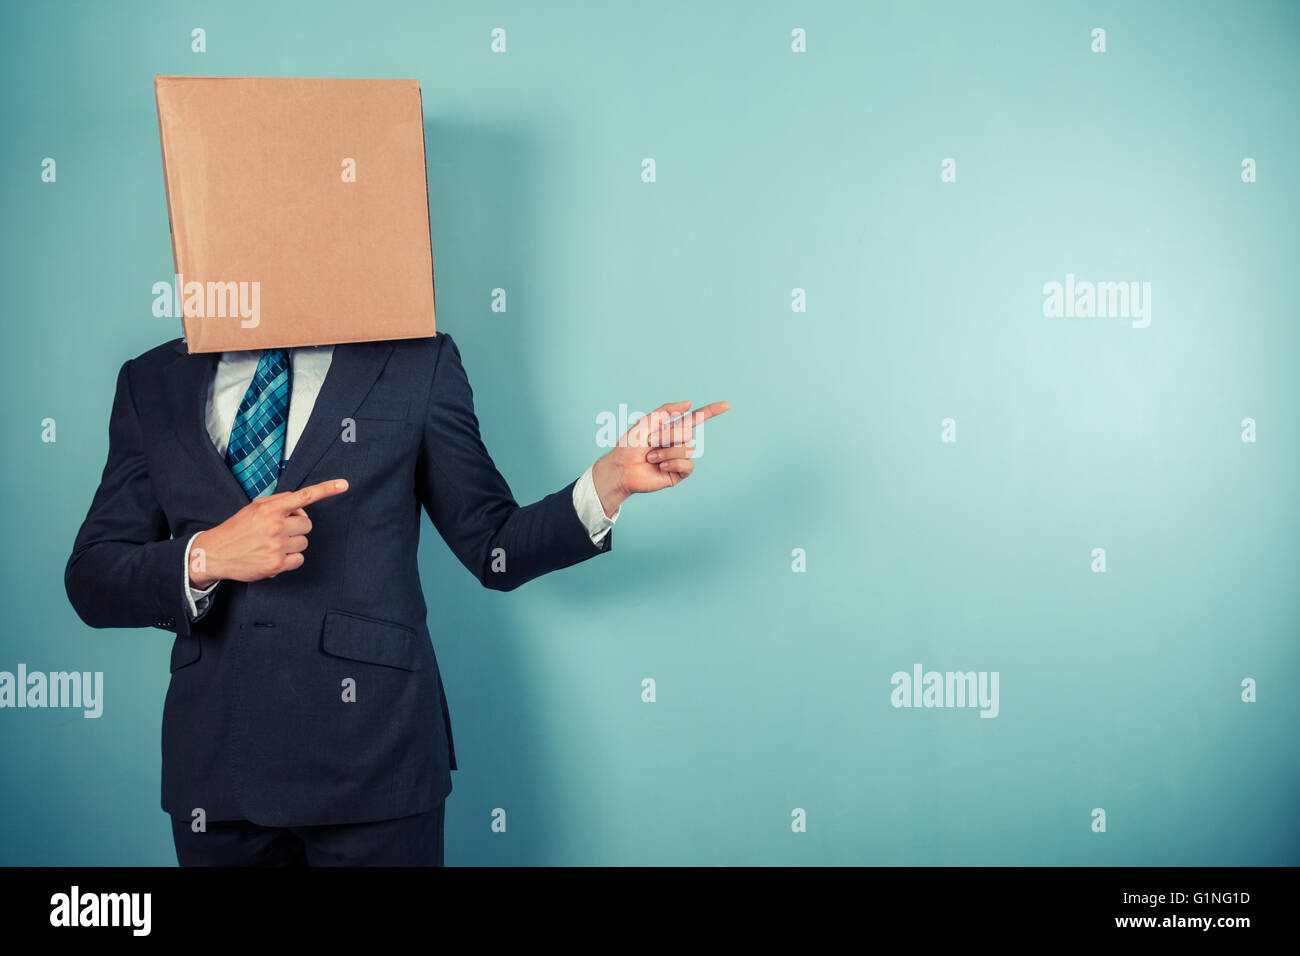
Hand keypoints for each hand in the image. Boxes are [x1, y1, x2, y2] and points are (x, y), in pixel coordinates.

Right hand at [188, 479, 349, 587]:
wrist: (215, 553)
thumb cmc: (237, 529)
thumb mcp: (254, 508)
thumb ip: (279, 502)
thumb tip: (300, 504)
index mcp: (270, 509)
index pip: (304, 496)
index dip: (326, 489)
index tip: (344, 484)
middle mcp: (275, 526)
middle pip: (308, 525)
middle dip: (297, 527)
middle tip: (278, 530)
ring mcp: (277, 546)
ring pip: (304, 542)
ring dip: (293, 543)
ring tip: (272, 544)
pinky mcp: (276, 565)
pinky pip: (299, 559)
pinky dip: (290, 559)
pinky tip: (274, 556)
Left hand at [591, 400, 729, 515]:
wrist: (620, 468)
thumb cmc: (630, 445)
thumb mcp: (647, 421)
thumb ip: (667, 410)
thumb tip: (689, 403)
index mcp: (672, 429)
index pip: (696, 418)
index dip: (711, 411)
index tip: (727, 405)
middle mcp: (678, 442)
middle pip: (687, 432)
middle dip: (667, 435)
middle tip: (649, 442)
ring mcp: (679, 458)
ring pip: (686, 449)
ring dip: (665, 451)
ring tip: (650, 457)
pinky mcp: (678, 473)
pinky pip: (688, 465)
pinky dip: (673, 463)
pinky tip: (661, 466)